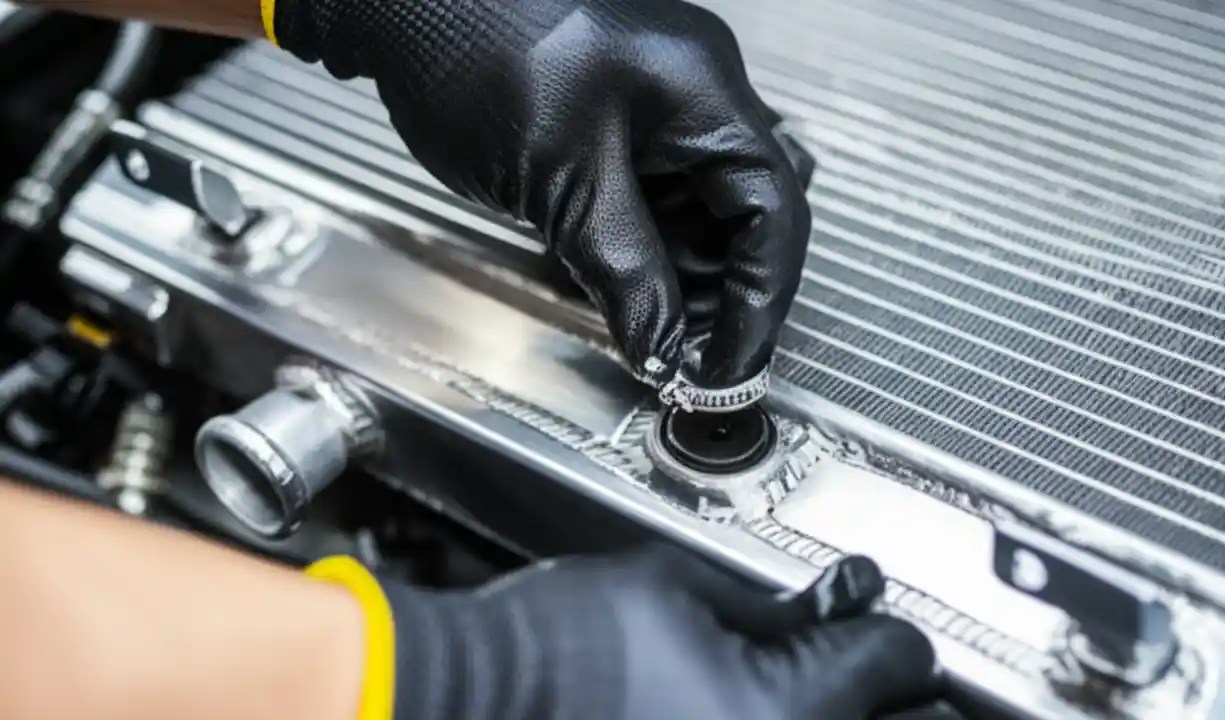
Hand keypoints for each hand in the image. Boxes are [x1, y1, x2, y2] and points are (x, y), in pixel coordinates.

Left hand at [272, 0, 812, 390]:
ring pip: (697, 217)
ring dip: (677, 278)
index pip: (771, 210)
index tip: (732, 364)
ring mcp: (656, 111)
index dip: (760, 298)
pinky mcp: (616, 129)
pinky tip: (618, 286)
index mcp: (703, 91)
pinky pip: (654, 202)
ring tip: (645, 328)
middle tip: (684, 355)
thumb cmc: (474, 54)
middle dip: (716, 292)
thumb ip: (626, 274)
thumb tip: (665, 348)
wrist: (406, 13)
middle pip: (742, 217)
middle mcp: (694, 96)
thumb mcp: (563, 185)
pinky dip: (642, 253)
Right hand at [377, 546, 955, 719]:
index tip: (864, 617)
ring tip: (821, 696)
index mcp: (786, 706)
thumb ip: (775, 603)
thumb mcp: (675, 587)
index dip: (882, 623)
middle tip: (871, 670)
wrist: (472, 702)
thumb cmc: (551, 647)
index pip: (901, 658)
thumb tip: (838, 601)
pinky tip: (746, 716)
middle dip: (897, 693)